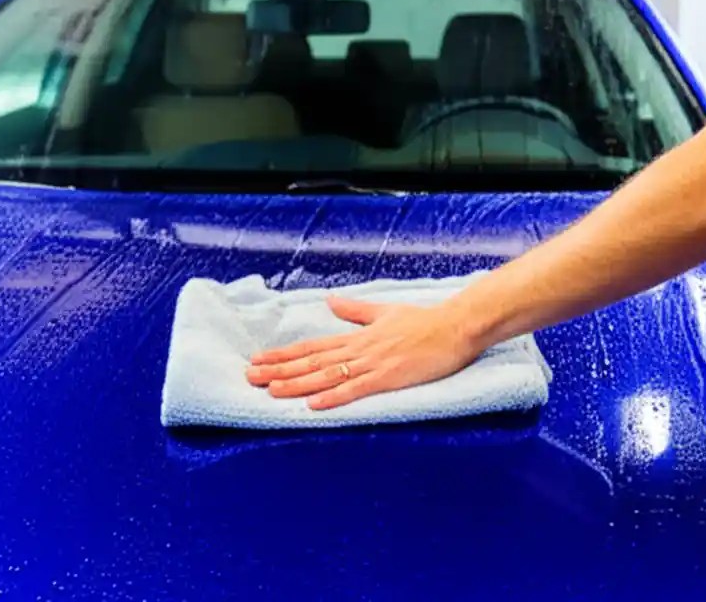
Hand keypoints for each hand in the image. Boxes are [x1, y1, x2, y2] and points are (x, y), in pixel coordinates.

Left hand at [245, 296, 486, 410]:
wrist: (455, 326)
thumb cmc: (424, 321)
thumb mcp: (385, 312)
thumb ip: (356, 311)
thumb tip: (330, 301)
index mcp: (357, 337)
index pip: (313, 347)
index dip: (284, 354)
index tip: (259, 360)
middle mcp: (359, 349)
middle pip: (312, 361)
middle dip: (280, 369)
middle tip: (250, 377)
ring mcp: (373, 363)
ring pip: (328, 375)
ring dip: (298, 383)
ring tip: (271, 390)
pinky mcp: (389, 376)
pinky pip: (357, 388)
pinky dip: (334, 396)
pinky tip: (314, 404)